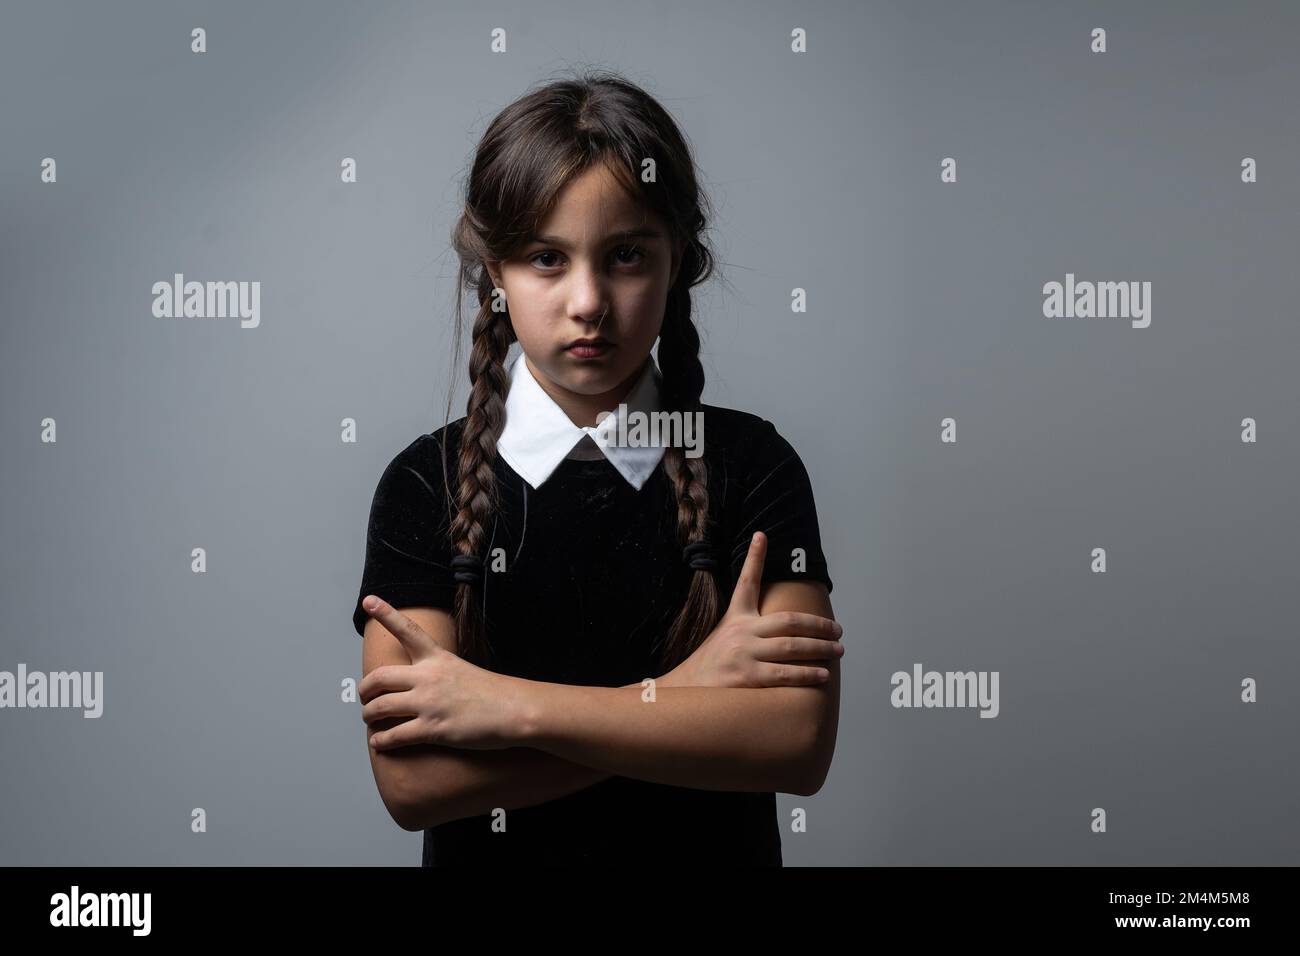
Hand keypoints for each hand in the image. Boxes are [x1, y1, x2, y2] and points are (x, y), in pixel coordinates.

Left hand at [358, 596, 529, 750]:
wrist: (514, 710)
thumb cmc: (492, 692)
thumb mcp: (460, 668)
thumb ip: (436, 671)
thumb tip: (416, 684)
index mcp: (436, 658)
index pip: (406, 630)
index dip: (385, 613)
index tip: (369, 601)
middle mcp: (428, 677)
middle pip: (378, 678)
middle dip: (364, 690)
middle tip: (364, 698)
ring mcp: (428, 703)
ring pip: (380, 708)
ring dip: (369, 716)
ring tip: (370, 720)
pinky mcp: (432, 728)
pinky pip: (394, 736)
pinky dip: (381, 741)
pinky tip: (379, 743)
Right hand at [664, 531, 844, 688]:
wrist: (686, 691)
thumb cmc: (712, 664)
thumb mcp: (725, 635)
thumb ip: (748, 626)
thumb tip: (778, 625)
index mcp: (736, 618)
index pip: (746, 582)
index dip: (754, 557)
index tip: (761, 535)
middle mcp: (741, 632)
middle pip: (789, 621)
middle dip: (818, 625)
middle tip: (838, 631)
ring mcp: (744, 654)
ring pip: (792, 647)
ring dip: (820, 648)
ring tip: (837, 650)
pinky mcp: (746, 678)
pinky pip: (784, 674)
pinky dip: (806, 674)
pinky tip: (822, 675)